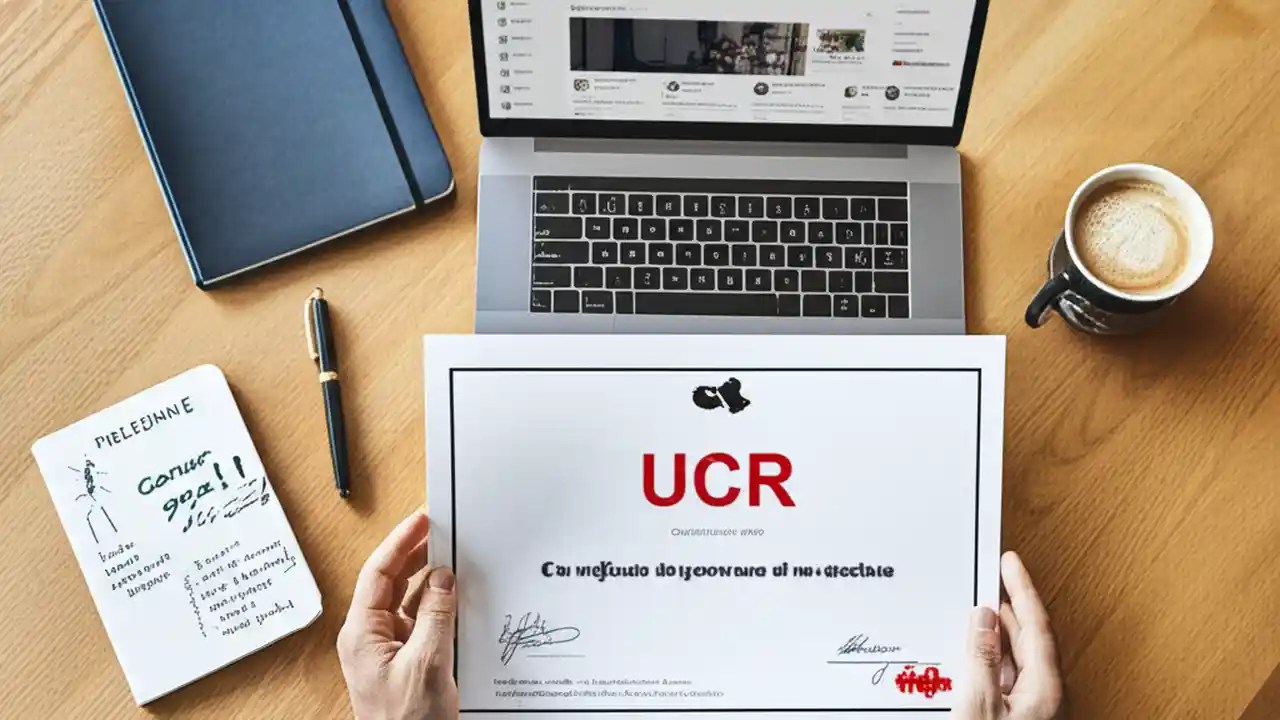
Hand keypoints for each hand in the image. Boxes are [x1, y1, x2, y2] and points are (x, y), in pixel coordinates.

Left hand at [338, 511, 458, 719]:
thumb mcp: (427, 665)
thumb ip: (437, 617)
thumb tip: (443, 578)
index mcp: (362, 634)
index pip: (377, 573)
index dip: (399, 542)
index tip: (420, 519)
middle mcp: (371, 636)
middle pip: (391, 581)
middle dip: (415, 554)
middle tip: (441, 529)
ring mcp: (389, 648)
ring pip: (408, 599)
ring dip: (430, 579)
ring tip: (453, 555)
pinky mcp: (407, 659)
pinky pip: (421, 620)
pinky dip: (439, 604)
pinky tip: (457, 594)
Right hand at [952, 551, 1062, 718]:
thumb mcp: (980, 706)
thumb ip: (981, 662)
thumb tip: (982, 621)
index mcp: (1045, 687)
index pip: (1036, 624)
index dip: (1022, 588)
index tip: (1011, 561)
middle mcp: (1046, 696)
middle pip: (1031, 638)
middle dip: (1013, 604)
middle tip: (999, 575)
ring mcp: (1035, 708)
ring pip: (1020, 658)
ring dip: (1002, 630)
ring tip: (987, 606)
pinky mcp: (1020, 717)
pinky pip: (1009, 675)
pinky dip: (995, 655)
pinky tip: (980, 653)